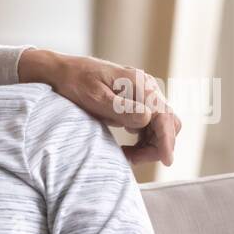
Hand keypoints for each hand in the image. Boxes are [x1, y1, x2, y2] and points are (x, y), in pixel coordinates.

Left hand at [18, 49, 181, 166]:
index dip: (166, 140)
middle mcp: (148, 89)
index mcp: (140, 85)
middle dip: (156, 146)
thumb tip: (147, 119)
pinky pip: (150, 125)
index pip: (163, 116)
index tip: (167, 161)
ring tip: (126, 154)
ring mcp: (144, 96)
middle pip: (168, 123)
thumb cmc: (76, 83)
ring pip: (160, 126)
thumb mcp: (95, 98)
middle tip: (130, 158)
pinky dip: (144, 140)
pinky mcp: (138, 103)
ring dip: (149, 145)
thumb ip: (120, 109)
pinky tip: (127, 147)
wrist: (65, 71)